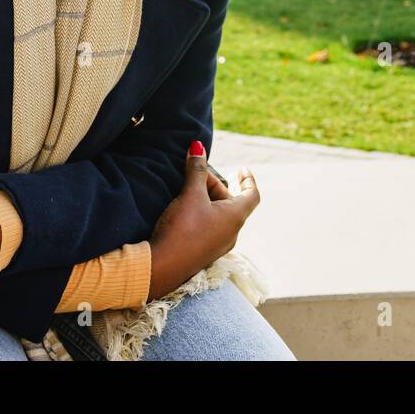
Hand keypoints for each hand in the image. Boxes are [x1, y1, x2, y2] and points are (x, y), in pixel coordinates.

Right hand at [147, 141, 258, 299]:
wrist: (162, 267)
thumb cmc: (182, 228)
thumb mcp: (190, 194)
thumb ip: (196, 170)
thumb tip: (198, 146)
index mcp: (235, 218)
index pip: (252, 195)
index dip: (248, 180)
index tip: (242, 169)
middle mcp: (231, 233)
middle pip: (232, 202)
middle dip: (216, 185)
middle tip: (196, 172)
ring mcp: (218, 245)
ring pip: (219, 215)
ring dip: (207, 199)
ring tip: (188, 188)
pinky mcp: (203, 252)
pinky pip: (209, 227)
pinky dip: (202, 212)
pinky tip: (184, 209)